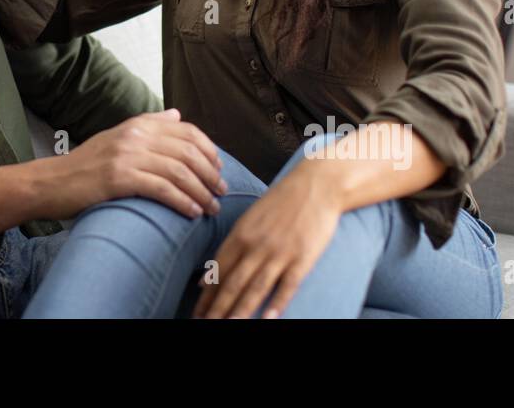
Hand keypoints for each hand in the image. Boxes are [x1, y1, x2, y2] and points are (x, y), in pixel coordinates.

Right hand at [39, 109, 227, 219]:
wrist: (51, 182)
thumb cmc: (86, 166)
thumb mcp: (117, 137)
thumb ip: (149, 125)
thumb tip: (177, 115)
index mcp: (138, 125)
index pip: (187, 131)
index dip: (209, 151)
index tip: (219, 169)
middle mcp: (135, 136)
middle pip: (188, 152)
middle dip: (210, 175)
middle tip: (221, 193)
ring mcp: (126, 156)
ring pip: (178, 171)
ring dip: (201, 192)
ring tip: (211, 208)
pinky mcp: (118, 178)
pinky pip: (161, 189)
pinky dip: (181, 201)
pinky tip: (191, 212)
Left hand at [192, 159, 343, 318]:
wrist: (316, 185)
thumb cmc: (281, 202)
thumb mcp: (249, 220)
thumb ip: (230, 248)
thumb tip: (206, 278)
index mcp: (240, 235)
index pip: (217, 272)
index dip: (206, 297)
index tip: (196, 314)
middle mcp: (256, 245)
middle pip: (232, 284)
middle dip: (217, 310)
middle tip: (205, 326)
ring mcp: (279, 252)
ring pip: (255, 289)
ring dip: (240, 312)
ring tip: (229, 328)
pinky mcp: (302, 258)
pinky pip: (287, 285)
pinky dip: (277, 304)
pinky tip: (267, 319)